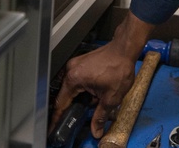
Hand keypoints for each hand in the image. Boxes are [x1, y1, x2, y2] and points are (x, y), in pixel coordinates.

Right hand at [49, 11, 155, 138]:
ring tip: (88, 105)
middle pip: (65, 96)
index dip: (57, 118)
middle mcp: (70, 70)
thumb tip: (96, 130)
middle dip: (71, 108)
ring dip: (78, 98)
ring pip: (72, 88)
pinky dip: (82, 89)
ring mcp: (75, 64)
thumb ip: (100, 116)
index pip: (61, 104)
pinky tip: (92, 94)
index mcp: (74, 79)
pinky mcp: (81, 62)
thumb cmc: (119, 68)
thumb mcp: (111, 97)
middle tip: (74, 120)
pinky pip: (76, 79)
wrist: (125, 48)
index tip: (52, 128)